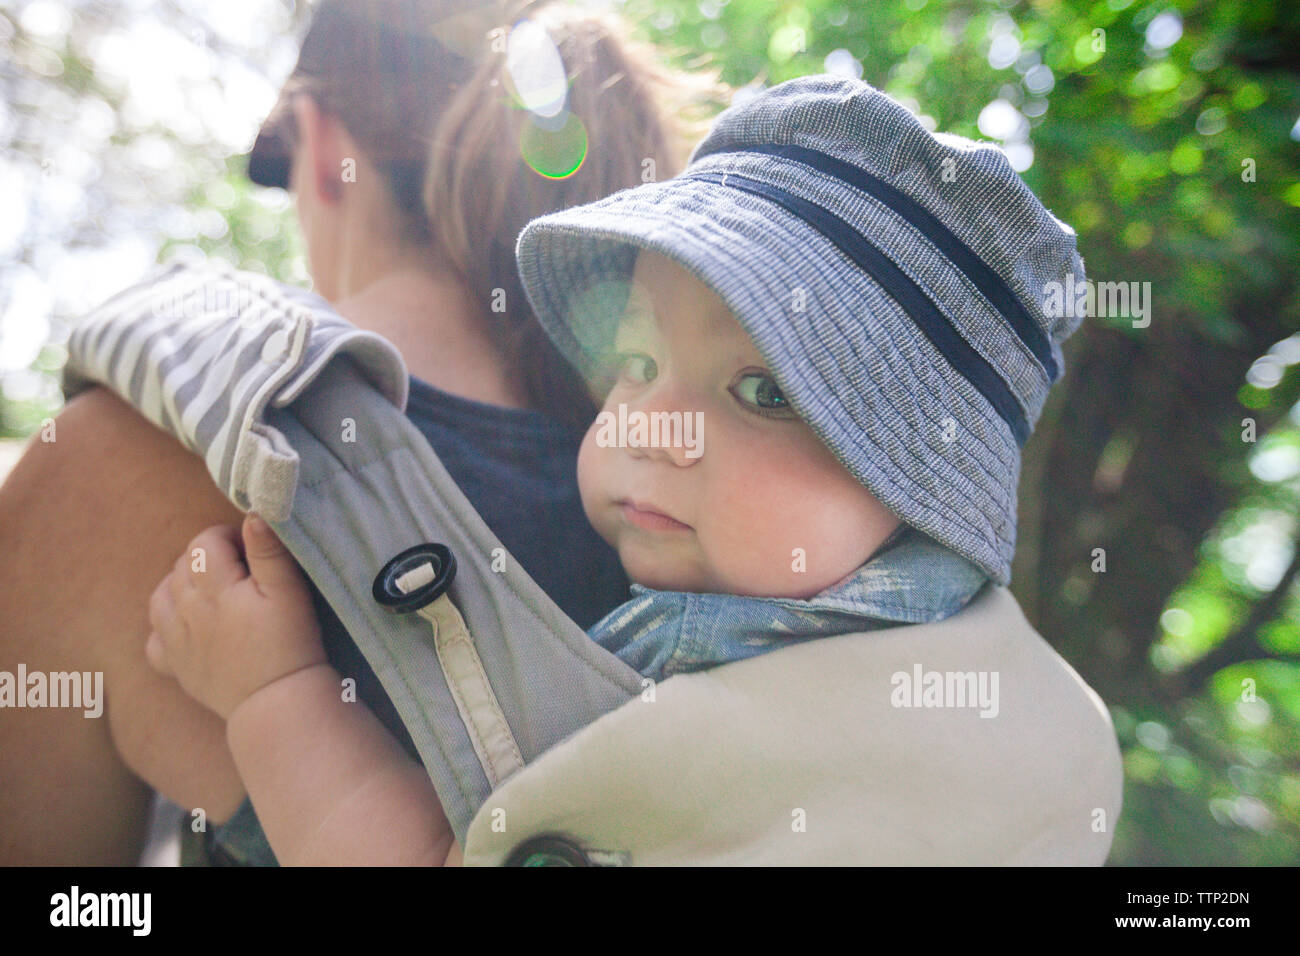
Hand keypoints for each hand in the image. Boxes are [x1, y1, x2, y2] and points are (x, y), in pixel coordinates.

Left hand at [146, 513, 325, 719]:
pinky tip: (189, 626)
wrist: (277, 703)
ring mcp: (176, 640)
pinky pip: (153, 638)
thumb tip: (254, 515)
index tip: (250, 549)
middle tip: (240, 571)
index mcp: (215, 588)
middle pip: (182, 566)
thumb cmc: (290, 645)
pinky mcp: (176, 666)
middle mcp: (187, 610)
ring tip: (212, 592)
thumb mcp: (290, 594)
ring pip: (160, 596)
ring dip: (181, 585)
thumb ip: (270, 552)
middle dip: (207, 559)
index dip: (226, 537)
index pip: (203, 542)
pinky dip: (165, 626)